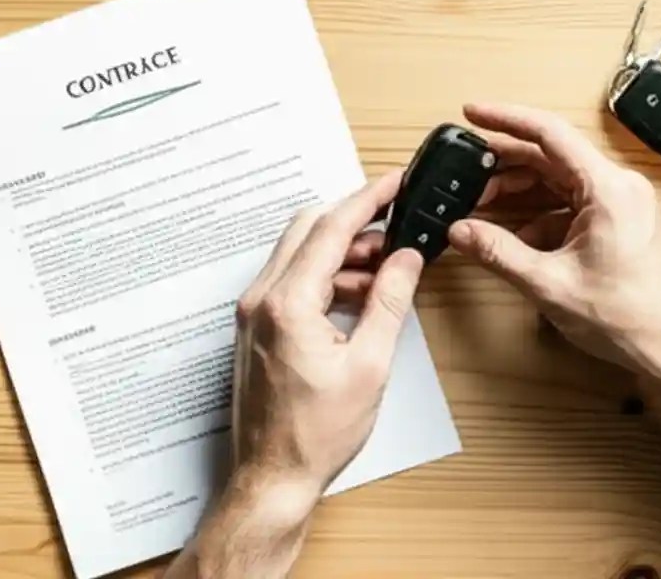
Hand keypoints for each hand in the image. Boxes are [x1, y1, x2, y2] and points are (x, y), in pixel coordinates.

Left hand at [231, 170, 423, 513]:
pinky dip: (327, 278)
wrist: (273, 477)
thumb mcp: (369, 364)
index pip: (331, 229)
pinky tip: (358, 299)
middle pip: (309, 231)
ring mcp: (253, 314)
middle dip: (356, 223)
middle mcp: (261, 301)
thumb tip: (406, 260)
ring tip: (386, 273)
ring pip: (300, 256)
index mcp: (288, 304)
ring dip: (343, 254)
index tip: (395, 183)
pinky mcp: (257, 329)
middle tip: (397, 229)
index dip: (369, 200)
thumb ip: (388, 301)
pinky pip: (292, 282)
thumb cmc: (314, 434)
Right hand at [449, 103, 660, 378]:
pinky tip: (512, 235)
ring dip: (520, 192)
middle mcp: (618, 188)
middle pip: (551, 157)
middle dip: (505, 164)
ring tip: (479, 204)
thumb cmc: (628, 318)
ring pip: (559, 182)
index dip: (505, 119)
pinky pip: (571, 205)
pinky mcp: (618, 223)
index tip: (472, 111)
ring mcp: (621, 205)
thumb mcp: (550, 284)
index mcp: (608, 189)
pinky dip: (539, 215)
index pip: (549, 133)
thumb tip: (461, 231)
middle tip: (466, 172)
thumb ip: (499, 253)